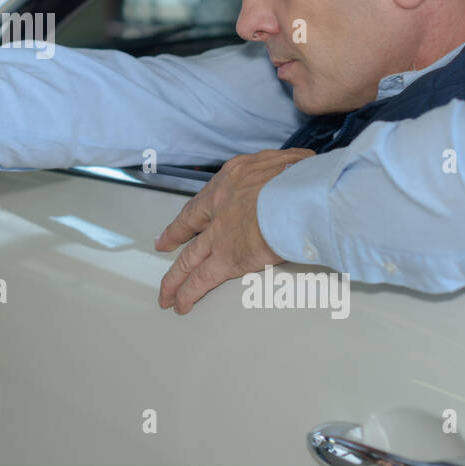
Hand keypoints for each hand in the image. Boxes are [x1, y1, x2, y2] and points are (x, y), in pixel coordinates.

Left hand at [156, 148, 314, 313]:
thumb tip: (296, 171)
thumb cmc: (302, 177)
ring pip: (189, 257)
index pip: (210, 195)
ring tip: (166, 291)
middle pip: (189, 224)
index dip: (198, 208)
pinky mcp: (228, 258)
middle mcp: (219, 203)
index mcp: (234, 177)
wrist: (300, 194)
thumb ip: (284, 169)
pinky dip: (189, 293)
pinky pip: (202, 279)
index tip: (189, 215)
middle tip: (162, 245)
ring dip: (175, 276)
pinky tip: (181, 303)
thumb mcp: (288, 161)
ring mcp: (220, 232)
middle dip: (174, 237)